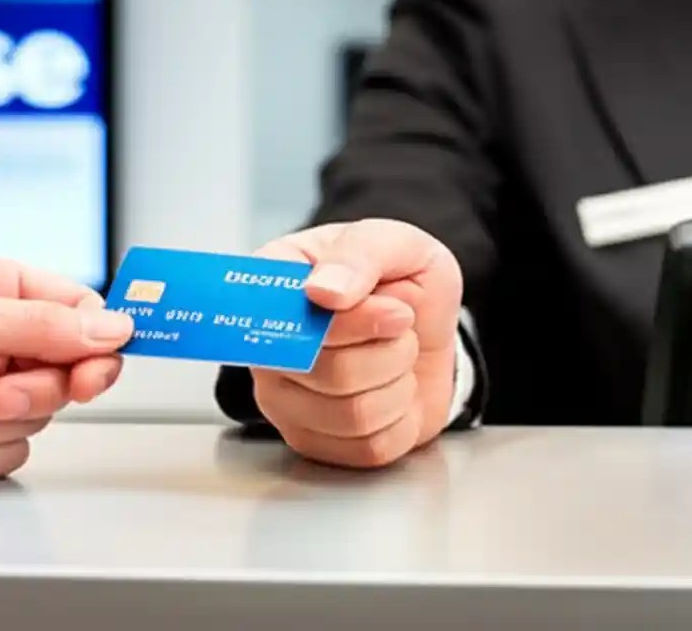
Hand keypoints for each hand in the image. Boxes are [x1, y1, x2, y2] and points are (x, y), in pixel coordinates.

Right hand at [251, 219, 462, 468]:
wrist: (425, 328)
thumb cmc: (398, 282)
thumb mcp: (397, 244)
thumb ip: (361, 254)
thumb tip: (322, 291)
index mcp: (273, 286)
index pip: (290, 321)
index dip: (350, 323)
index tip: (394, 310)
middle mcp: (266, 348)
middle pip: (329, 371)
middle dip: (391, 349)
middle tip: (401, 324)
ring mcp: (283, 401)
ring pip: (352, 415)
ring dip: (398, 383)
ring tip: (395, 357)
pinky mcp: (312, 441)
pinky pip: (368, 448)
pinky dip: (402, 419)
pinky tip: (392, 391)